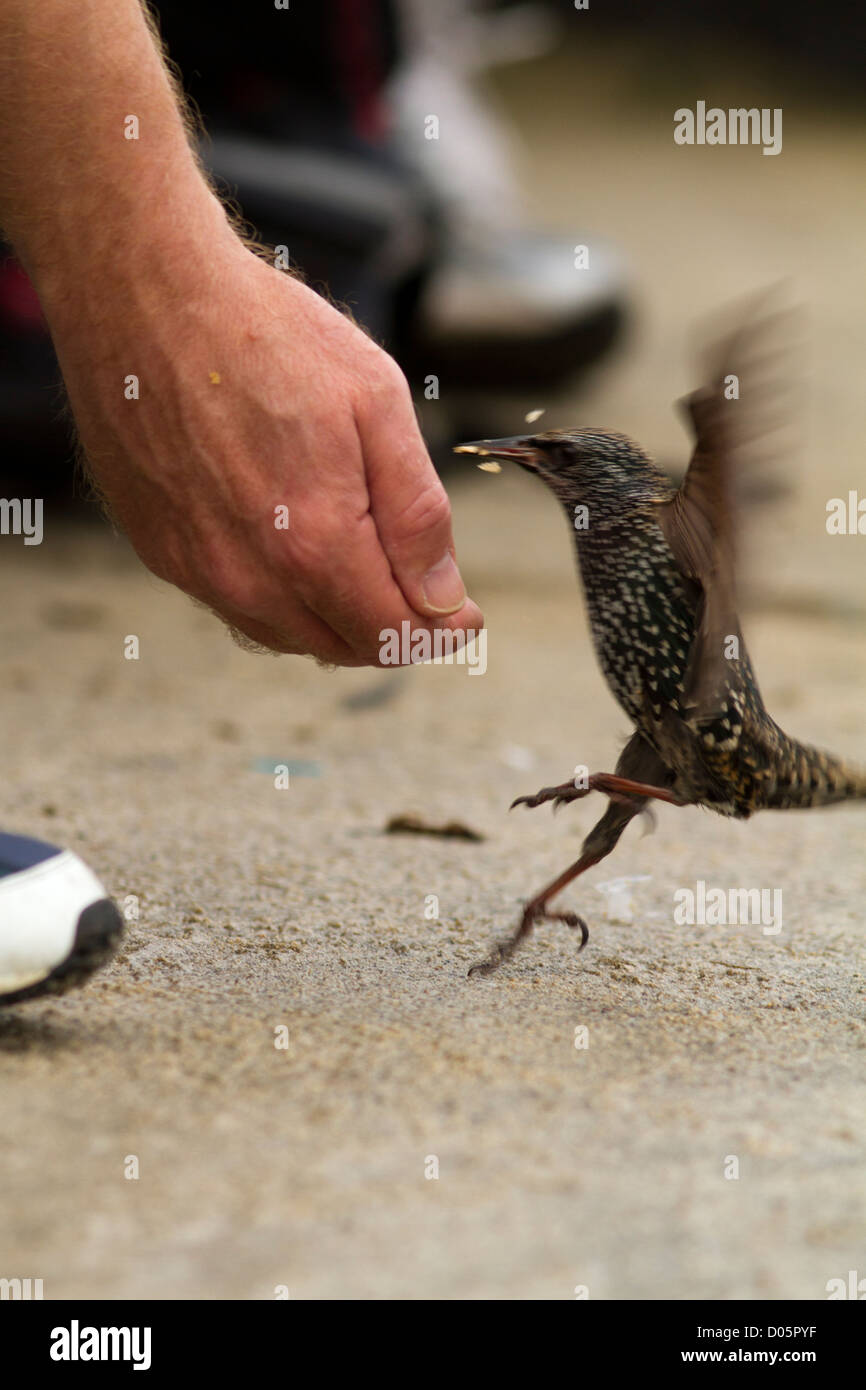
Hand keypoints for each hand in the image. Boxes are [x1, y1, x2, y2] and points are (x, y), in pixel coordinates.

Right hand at [50, 233, 482, 664]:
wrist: (146, 295)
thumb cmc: (263, 334)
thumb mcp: (377, 404)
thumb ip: (417, 514)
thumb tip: (443, 597)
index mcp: (314, 543)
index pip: (393, 633)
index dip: (441, 631)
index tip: (464, 616)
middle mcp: (250, 575)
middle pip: (344, 646)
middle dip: (393, 628)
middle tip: (421, 588)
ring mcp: (198, 571)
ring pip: (290, 636)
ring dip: (337, 620)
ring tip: (362, 567)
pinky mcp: (162, 553)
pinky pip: (237, 607)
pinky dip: (281, 599)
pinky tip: (296, 550)